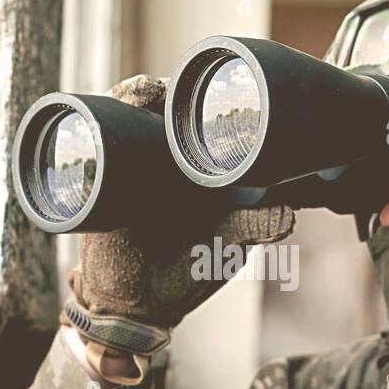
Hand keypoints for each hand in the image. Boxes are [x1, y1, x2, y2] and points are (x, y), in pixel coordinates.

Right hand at [66, 75, 293, 366]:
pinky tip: (106, 109)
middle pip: (168, 107)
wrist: (134, 304)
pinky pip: (99, 139)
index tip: (218, 90)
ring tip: (141, 93)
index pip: (210, 119)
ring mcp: (137, 163)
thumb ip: (254, 228)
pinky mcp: (105, 174)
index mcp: (205, 166)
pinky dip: (100, 118)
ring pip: (133, 115)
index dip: (214, 98)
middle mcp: (171, 158)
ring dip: (135, 96)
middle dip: (169, 88)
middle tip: (168, 85)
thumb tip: (289, 217)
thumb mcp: (225, 248)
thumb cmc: (188, 275)